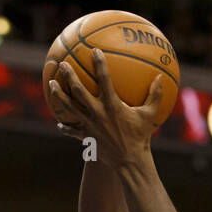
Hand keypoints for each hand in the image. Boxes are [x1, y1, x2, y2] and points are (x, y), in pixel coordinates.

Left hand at [48, 48, 164, 164]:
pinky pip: (71, 130)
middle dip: (69, 75)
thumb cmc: (141, 136)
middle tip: (62, 64)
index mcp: (112, 105)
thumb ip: (155, 95)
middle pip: (79, 90)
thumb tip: (161, 77)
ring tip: (51, 83)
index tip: (94, 50)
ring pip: (69, 107)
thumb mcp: (149, 115)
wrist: (129, 161)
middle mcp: (97, 113)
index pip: (104, 79)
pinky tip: (59, 123)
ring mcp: (89, 125)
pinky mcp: (85, 137)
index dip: (99, 63)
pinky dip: (65, 126)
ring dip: (59, 94)